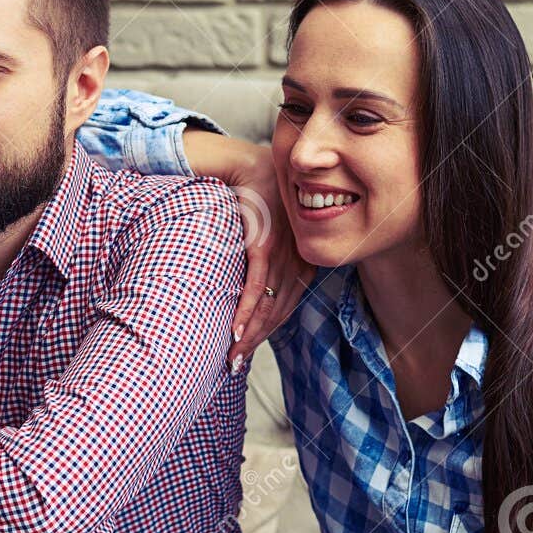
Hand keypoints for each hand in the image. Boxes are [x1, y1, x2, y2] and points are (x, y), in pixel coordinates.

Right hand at [228, 145, 311, 368]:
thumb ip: (268, 264)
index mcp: (302, 263)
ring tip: (231, 356)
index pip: (285, 308)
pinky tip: (236, 330)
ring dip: (248, 335)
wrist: (252, 168)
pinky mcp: (263, 247)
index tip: (246, 352)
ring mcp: (282, 256)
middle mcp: (296, 263)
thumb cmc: (259, 202)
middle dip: (255, 342)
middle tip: (233, 364)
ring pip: (266, 306)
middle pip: (276, 313)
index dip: (266, 333)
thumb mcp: (270, 235)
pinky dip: (245, 311)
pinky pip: (255, 287)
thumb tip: (253, 294)